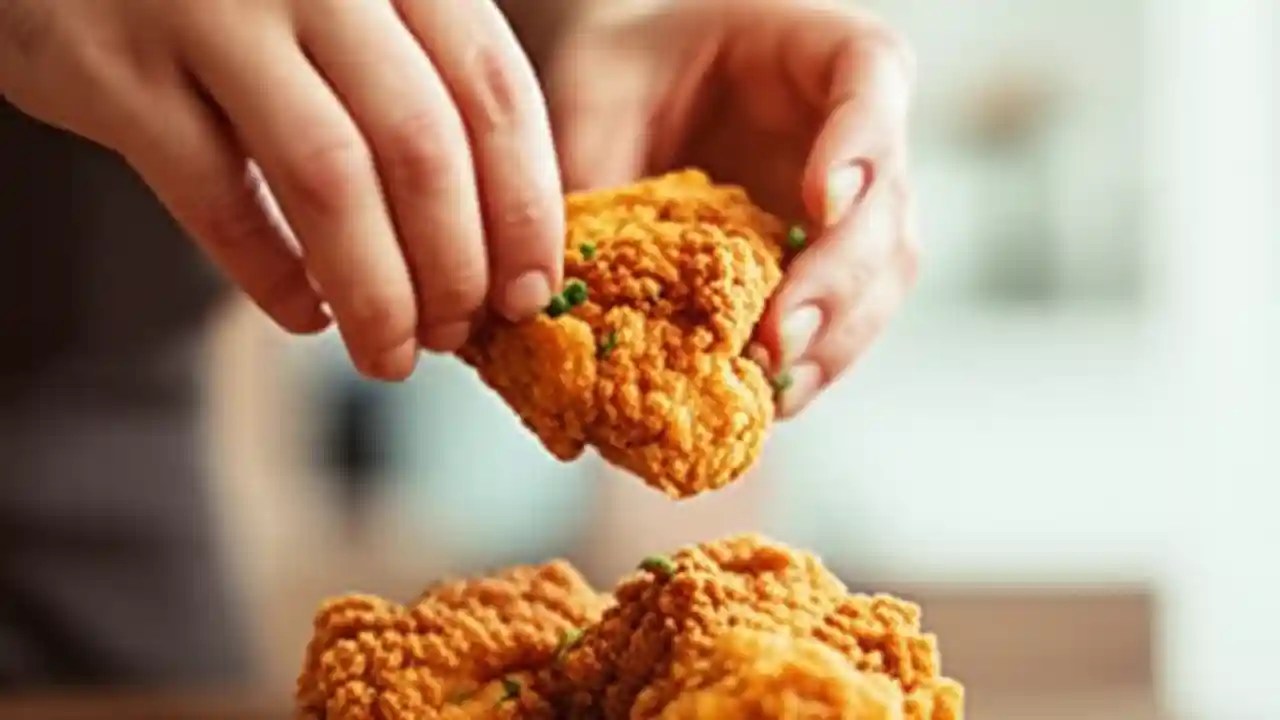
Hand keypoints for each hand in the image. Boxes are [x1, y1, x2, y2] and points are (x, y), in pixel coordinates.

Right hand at [0, 0, 564, 379]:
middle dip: (454, 266)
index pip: (493, 93)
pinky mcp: (111, 68)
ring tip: (390, 353)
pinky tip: (303, 314)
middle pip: (422, 148)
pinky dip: (272, 276)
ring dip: (375, 292)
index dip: (523, 208)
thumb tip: (507, 239)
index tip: (530, 293)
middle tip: (456, 333)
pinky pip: (217, 199)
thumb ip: (424, 81)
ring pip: (329, 181)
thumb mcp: (355, 0)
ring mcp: (207, 11)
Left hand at [544, 0, 917, 416]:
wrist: (634, 105)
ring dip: (835, 338)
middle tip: (778, 335)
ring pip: (884, 275)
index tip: (824, 200)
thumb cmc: (626, 80)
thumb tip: (561, 279)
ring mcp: (856, 207)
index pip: (872, 73)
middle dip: (839, 276)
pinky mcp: (832, 268)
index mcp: (823, 54)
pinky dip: (815, 363)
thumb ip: (596, 160)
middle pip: (888, 200)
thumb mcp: (599, 96)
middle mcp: (859, 132)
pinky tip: (769, 396)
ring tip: (771, 385)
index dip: (861, 140)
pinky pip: (848, 321)